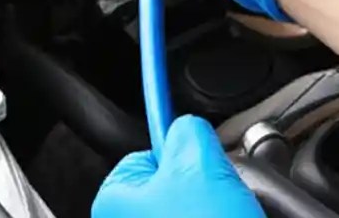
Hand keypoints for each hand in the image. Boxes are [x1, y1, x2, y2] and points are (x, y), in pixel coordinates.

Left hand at [92, 115, 263, 217]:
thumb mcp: (199, 162)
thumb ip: (187, 130)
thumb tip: (188, 129)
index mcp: (114, 200)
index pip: (150, 152)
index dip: (186, 156)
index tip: (204, 165)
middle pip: (179, 185)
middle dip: (208, 189)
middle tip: (223, 202)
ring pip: (198, 210)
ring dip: (222, 212)